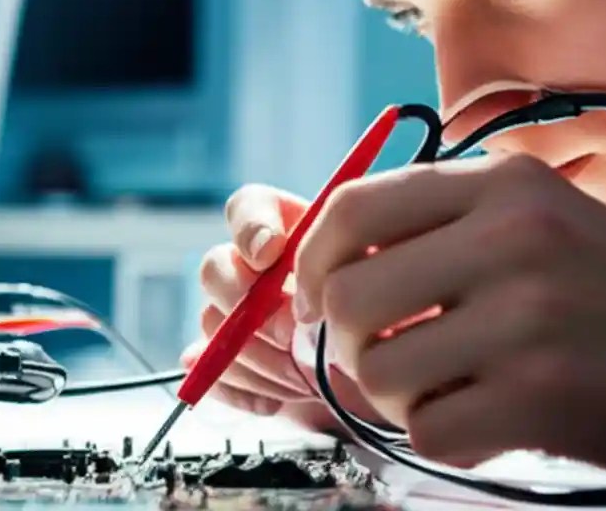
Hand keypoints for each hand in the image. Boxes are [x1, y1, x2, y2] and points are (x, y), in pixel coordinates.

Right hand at [185, 184, 387, 432]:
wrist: (391, 371)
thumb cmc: (396, 316)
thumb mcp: (386, 280)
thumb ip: (348, 266)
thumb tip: (305, 280)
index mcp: (290, 228)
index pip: (246, 208)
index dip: (249, 228)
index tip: (271, 253)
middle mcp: (253, 268)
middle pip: (215, 268)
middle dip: (249, 307)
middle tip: (294, 337)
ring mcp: (234, 316)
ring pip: (212, 325)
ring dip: (254, 356)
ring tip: (304, 379)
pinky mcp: (227, 361)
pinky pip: (209, 371)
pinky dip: (240, 388)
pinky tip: (278, 398)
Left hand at [292, 153, 605, 487]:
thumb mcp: (549, 220)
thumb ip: (450, 227)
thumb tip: (334, 265)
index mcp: (507, 184)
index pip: (353, 209)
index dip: (313, 263)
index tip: (318, 301)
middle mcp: (512, 238)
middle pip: (346, 294)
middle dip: (344, 342)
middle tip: (383, 361)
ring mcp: (528, 317)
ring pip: (377, 370)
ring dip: (398, 399)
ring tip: (450, 393)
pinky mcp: (543, 396)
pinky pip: (428, 431)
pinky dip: (446, 437)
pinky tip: (490, 423)